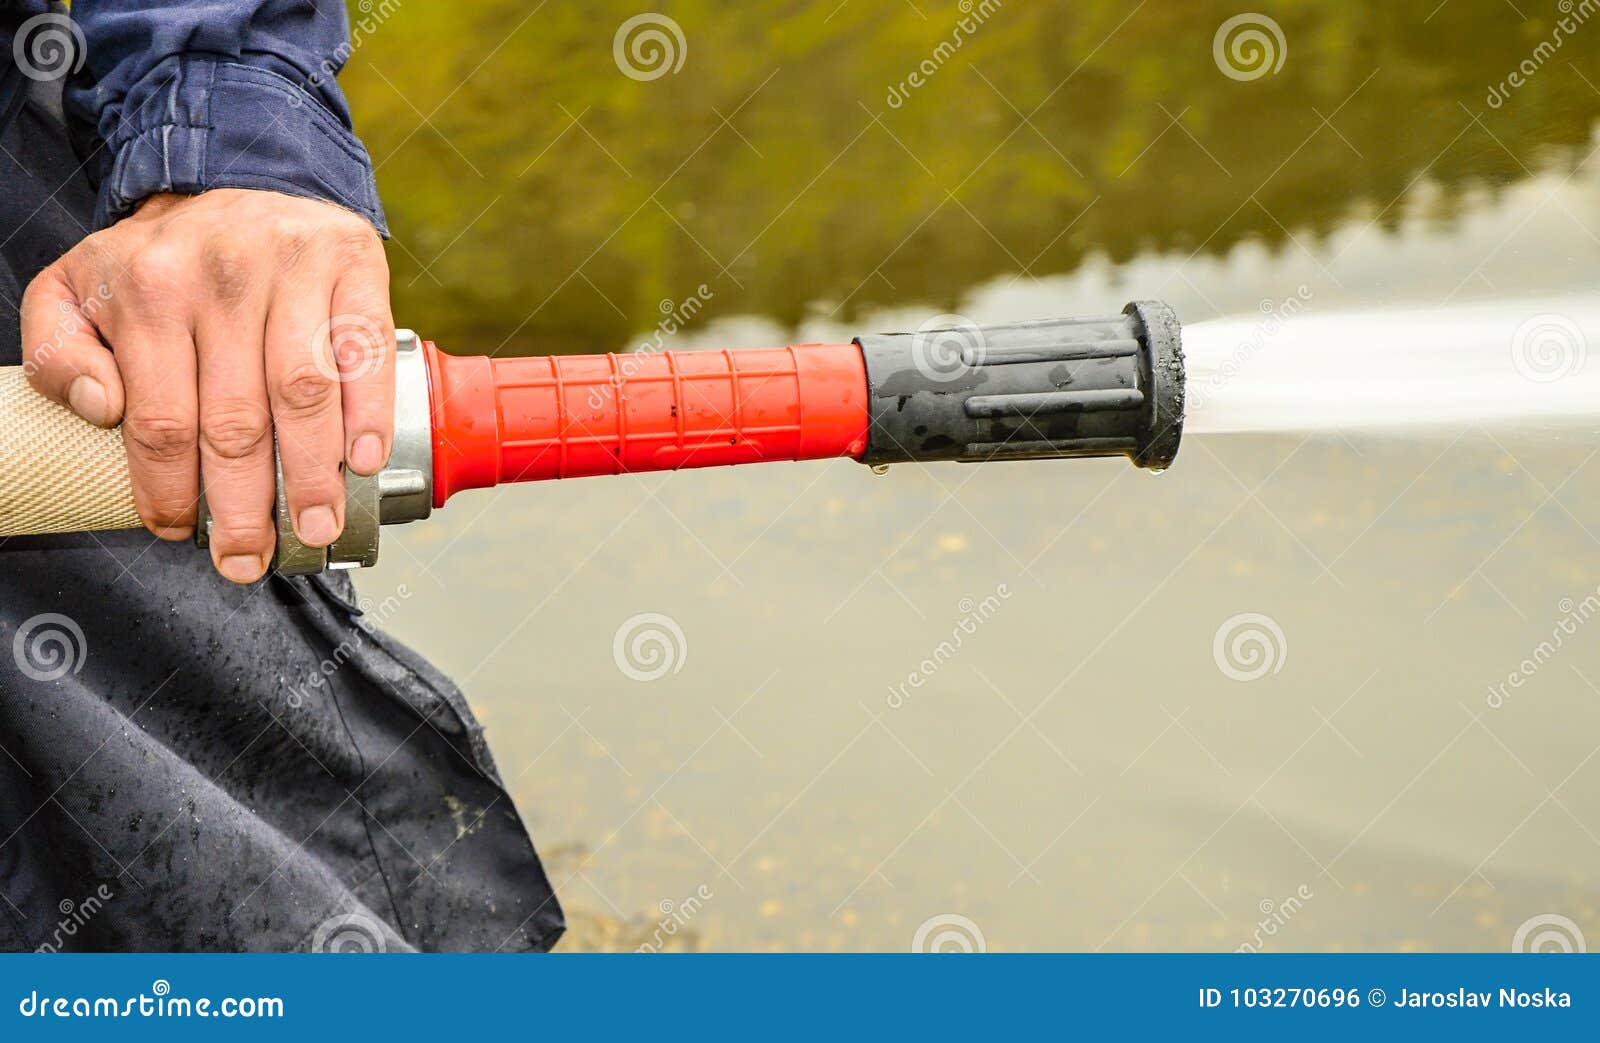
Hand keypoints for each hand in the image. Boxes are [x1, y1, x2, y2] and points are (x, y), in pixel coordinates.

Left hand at [20, 189, 394, 582]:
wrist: (243, 177)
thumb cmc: (164, 259)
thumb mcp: (78, 289)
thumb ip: (61, 352)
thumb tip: (105, 408)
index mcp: (147, 290)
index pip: (160, 418)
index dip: (170, 489)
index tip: (179, 531)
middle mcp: (219, 275)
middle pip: (234, 418)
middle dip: (245, 505)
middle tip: (250, 557)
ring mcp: (291, 267)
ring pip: (302, 391)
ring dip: (312, 473)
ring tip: (316, 526)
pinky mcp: (350, 263)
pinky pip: (364, 349)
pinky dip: (368, 410)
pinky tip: (362, 458)